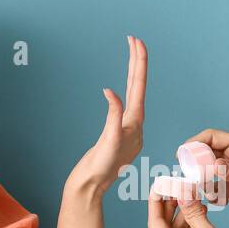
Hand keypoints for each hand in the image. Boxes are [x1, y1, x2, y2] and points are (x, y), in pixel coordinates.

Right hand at [68, 35, 146, 194]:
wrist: (90, 188)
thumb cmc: (99, 171)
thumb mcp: (108, 143)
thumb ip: (113, 118)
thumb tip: (112, 93)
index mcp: (134, 123)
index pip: (138, 86)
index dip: (138, 62)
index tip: (136, 41)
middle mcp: (134, 125)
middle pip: (137, 86)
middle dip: (136, 62)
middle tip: (134, 39)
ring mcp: (127, 130)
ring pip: (133, 95)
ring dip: (133, 75)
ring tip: (131, 55)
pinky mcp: (118, 135)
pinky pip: (123, 107)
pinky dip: (122, 94)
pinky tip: (117, 93)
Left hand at [148, 183, 228, 227]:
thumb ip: (194, 213)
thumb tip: (184, 195)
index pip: (156, 224)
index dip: (155, 203)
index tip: (157, 187)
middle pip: (166, 227)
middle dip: (170, 206)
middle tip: (174, 187)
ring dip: (184, 213)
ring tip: (191, 196)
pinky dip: (192, 223)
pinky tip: (200, 211)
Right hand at [177, 129, 228, 227]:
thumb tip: (215, 164)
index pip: (214, 136)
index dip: (196, 142)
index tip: (183, 153)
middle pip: (207, 151)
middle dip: (195, 161)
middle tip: (186, 173)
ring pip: (207, 169)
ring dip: (199, 177)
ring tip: (196, 187)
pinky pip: (212, 185)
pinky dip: (208, 191)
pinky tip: (212, 199)